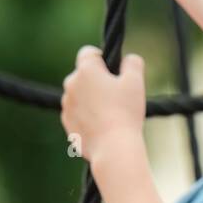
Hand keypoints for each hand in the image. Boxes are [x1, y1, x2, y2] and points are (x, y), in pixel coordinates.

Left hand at [60, 45, 145, 161]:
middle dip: (97, 82)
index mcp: (86, 70)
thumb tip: (129, 58)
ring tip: (110, 115)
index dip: (101, 59)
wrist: (114, 149)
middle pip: (83, 76)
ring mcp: (66, 105)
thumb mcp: (136, 82)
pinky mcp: (67, 124)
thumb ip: (133, 63)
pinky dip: (87, 118)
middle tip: (116, 97)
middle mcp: (71, 84)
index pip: (88, 52)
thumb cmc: (125, 113)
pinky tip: (103, 128)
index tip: (112, 71)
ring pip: (79, 96)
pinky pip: (77, 115)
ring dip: (91, 100)